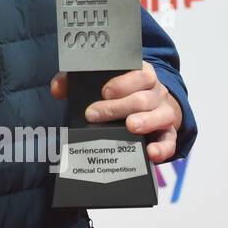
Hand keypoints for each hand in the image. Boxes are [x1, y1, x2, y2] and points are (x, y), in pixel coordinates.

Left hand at [50, 61, 182, 163]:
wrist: (148, 104)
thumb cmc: (119, 91)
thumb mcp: (100, 81)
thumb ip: (75, 81)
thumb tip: (57, 88)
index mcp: (141, 75)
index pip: (140, 74)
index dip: (123, 83)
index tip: (104, 91)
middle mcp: (156, 92)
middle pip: (144, 97)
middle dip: (119, 107)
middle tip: (96, 114)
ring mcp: (164, 112)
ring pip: (162, 115)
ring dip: (146, 122)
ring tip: (131, 127)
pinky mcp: (167, 132)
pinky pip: (170, 140)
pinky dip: (162, 148)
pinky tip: (150, 153)